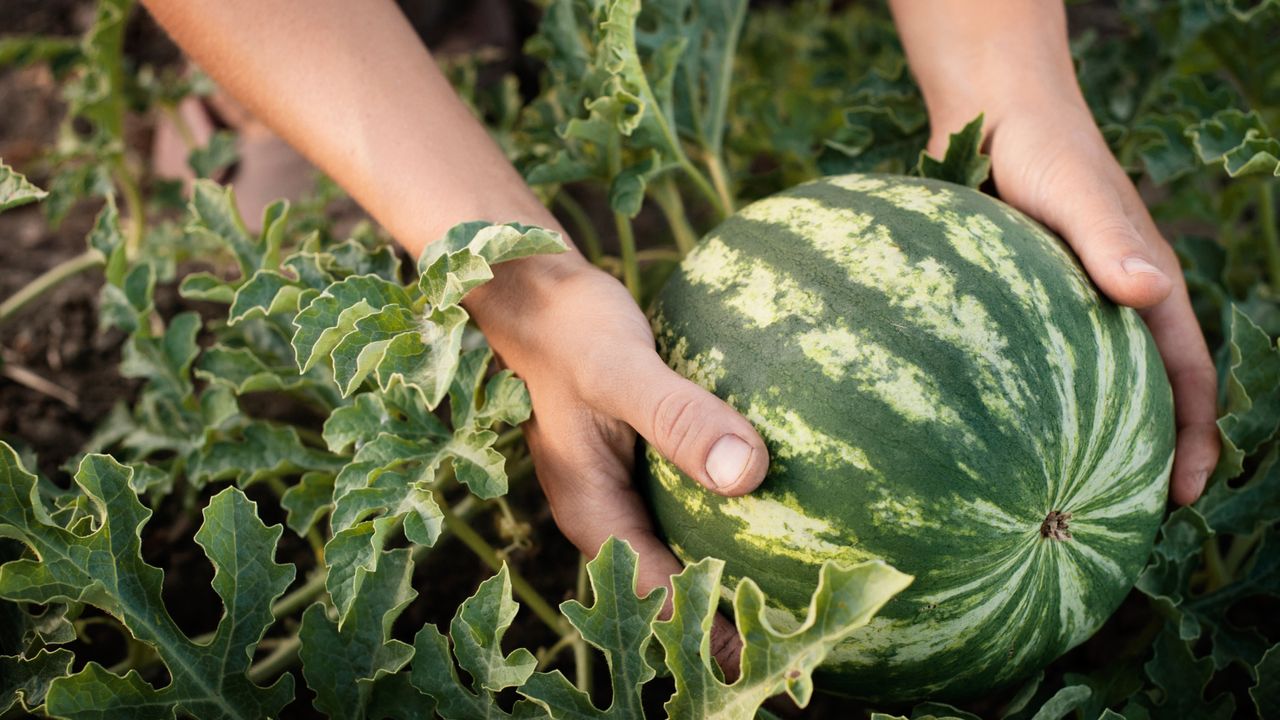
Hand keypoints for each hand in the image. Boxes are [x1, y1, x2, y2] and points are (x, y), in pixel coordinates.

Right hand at [466, 250, 771, 676]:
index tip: (777, 665)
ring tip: (812, 602)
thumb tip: (746, 475)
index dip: (715, 637)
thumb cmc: (572, 329)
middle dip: (734, 624)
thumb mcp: (621, 370)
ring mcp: (630, 489)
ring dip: (739, 578)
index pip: (659, 598)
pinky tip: (793, 513)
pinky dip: (737, 521)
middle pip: (677, 588)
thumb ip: (678, 419)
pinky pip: (697, 506)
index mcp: (594, 513)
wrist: (538, 293)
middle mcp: (611, 514)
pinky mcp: (650, 462)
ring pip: (688, 551)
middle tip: (808, 653)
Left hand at [891, 0, 1219, 504]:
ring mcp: (1061, 310)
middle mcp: (1107, 306)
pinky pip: (1026, 367)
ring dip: (1080, 442)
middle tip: (1121, 521)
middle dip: (1140, 457)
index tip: (1190, 491)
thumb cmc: (1041, 149)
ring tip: (1056, 503)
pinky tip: (985, 445)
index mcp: (1142, 287)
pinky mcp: (1013, 309)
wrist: (989, 115)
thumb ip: (1110, 237)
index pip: (1184, 372)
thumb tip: (1149, 290)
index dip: (1195, 433)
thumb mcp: (1078, 191)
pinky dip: (1024, 408)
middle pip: (1136, 394)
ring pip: (1081, 388)